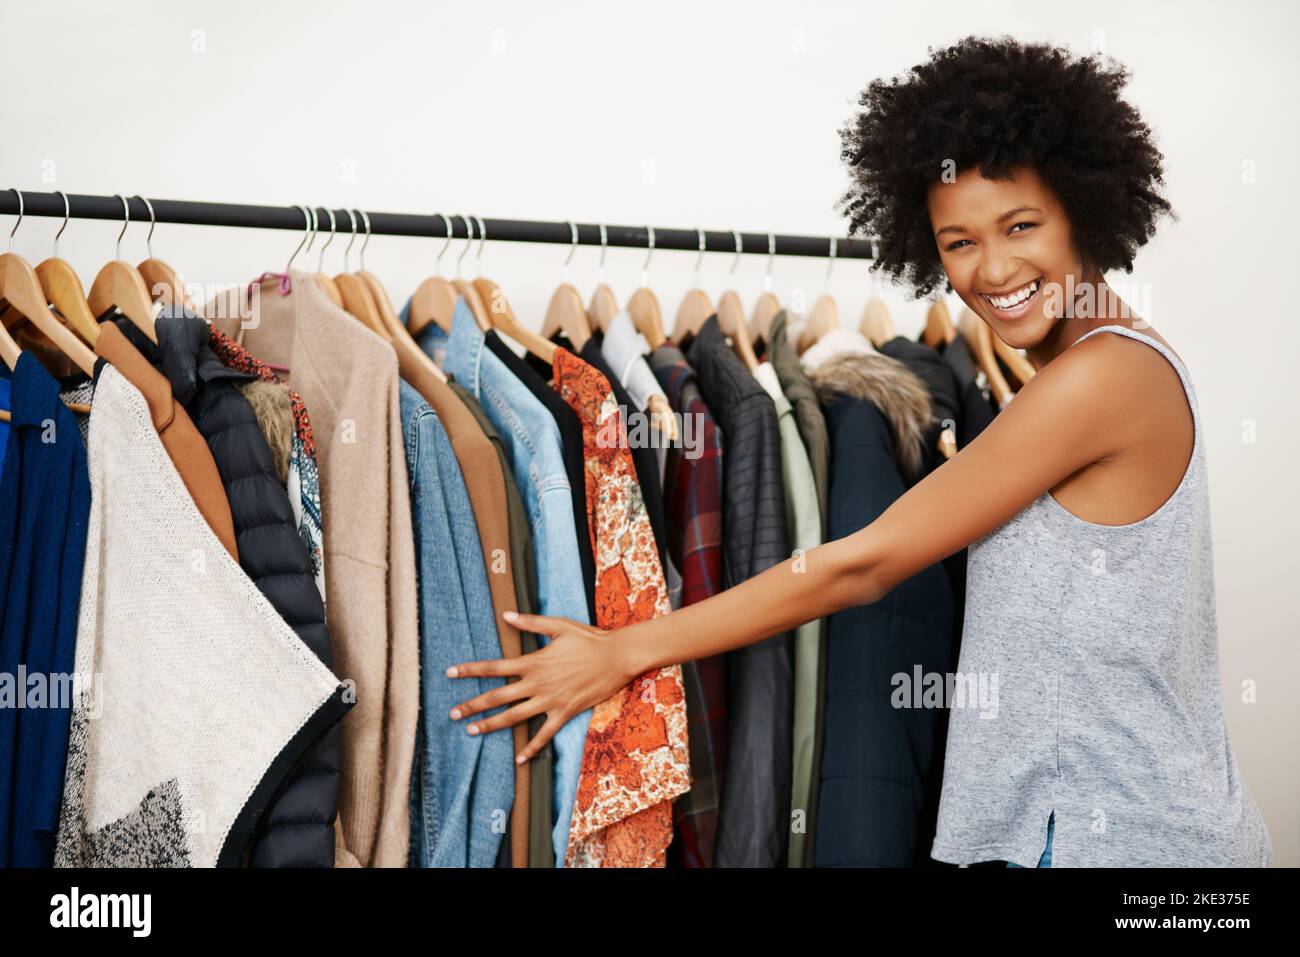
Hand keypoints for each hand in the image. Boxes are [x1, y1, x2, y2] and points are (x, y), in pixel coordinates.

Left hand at [446, 610, 640, 763]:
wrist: (617, 657)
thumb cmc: (589, 639)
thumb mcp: (559, 626)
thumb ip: (531, 623)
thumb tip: (506, 615)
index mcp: (534, 662)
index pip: (494, 667)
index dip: (470, 670)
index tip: (450, 673)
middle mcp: (538, 684)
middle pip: (498, 696)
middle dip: (473, 705)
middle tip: (452, 713)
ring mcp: (551, 701)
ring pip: (514, 717)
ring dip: (492, 725)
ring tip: (472, 731)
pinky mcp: (565, 712)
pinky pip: (544, 734)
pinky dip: (531, 747)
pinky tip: (519, 758)